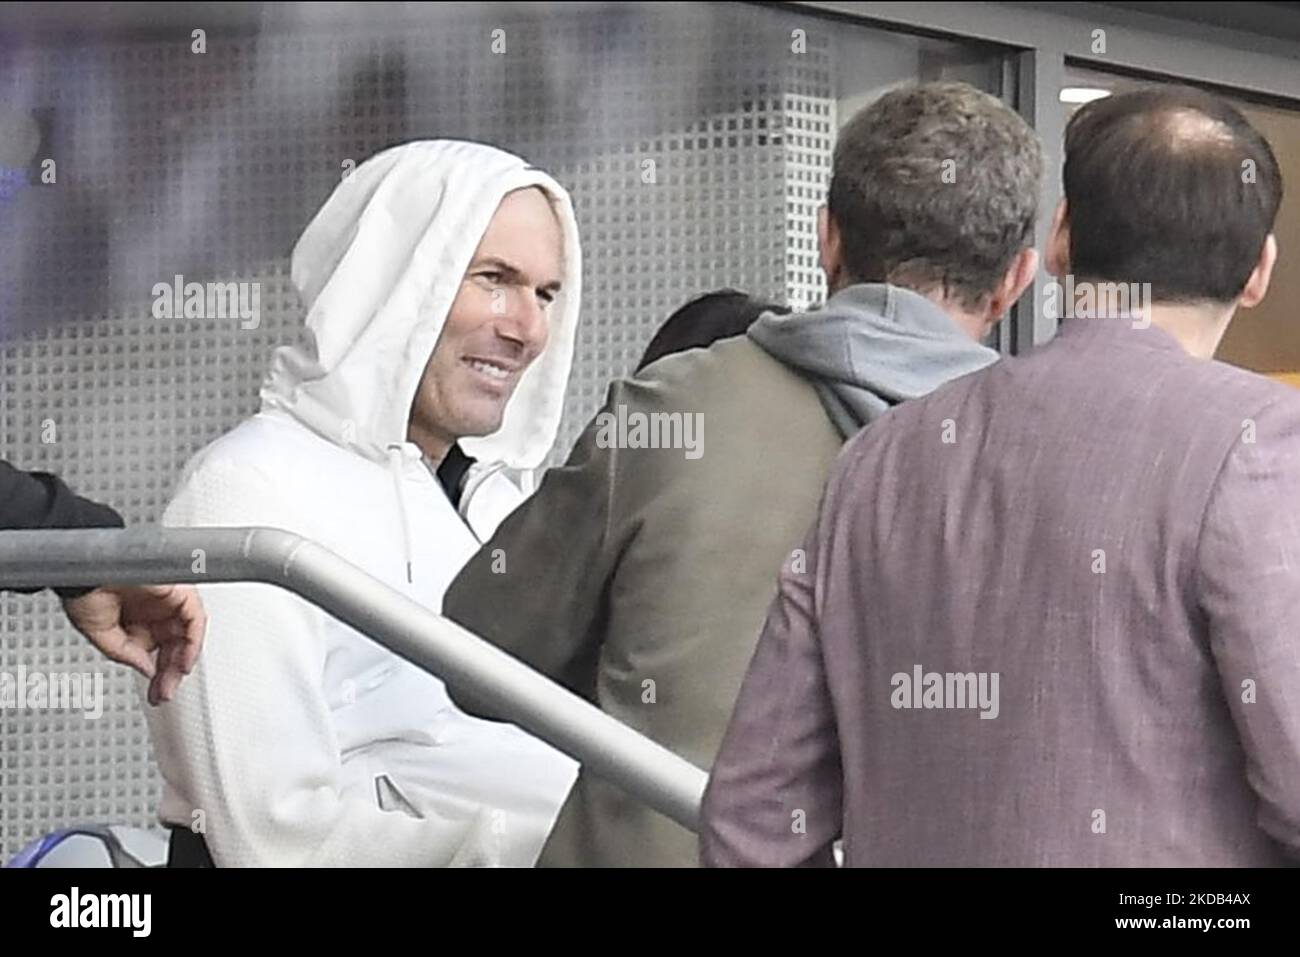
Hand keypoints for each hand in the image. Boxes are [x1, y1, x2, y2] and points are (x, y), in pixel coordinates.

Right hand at [61, 584, 206, 705]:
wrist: (84, 568)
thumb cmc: (84, 589)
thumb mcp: (100, 633)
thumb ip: (125, 653)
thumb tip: (145, 669)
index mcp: (137, 618)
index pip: (157, 651)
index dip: (158, 674)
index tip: (156, 694)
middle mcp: (155, 610)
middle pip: (174, 647)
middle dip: (169, 674)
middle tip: (164, 694)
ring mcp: (168, 601)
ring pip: (187, 637)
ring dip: (181, 663)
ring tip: (171, 684)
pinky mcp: (179, 591)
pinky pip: (195, 621)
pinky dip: (193, 643)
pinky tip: (183, 663)